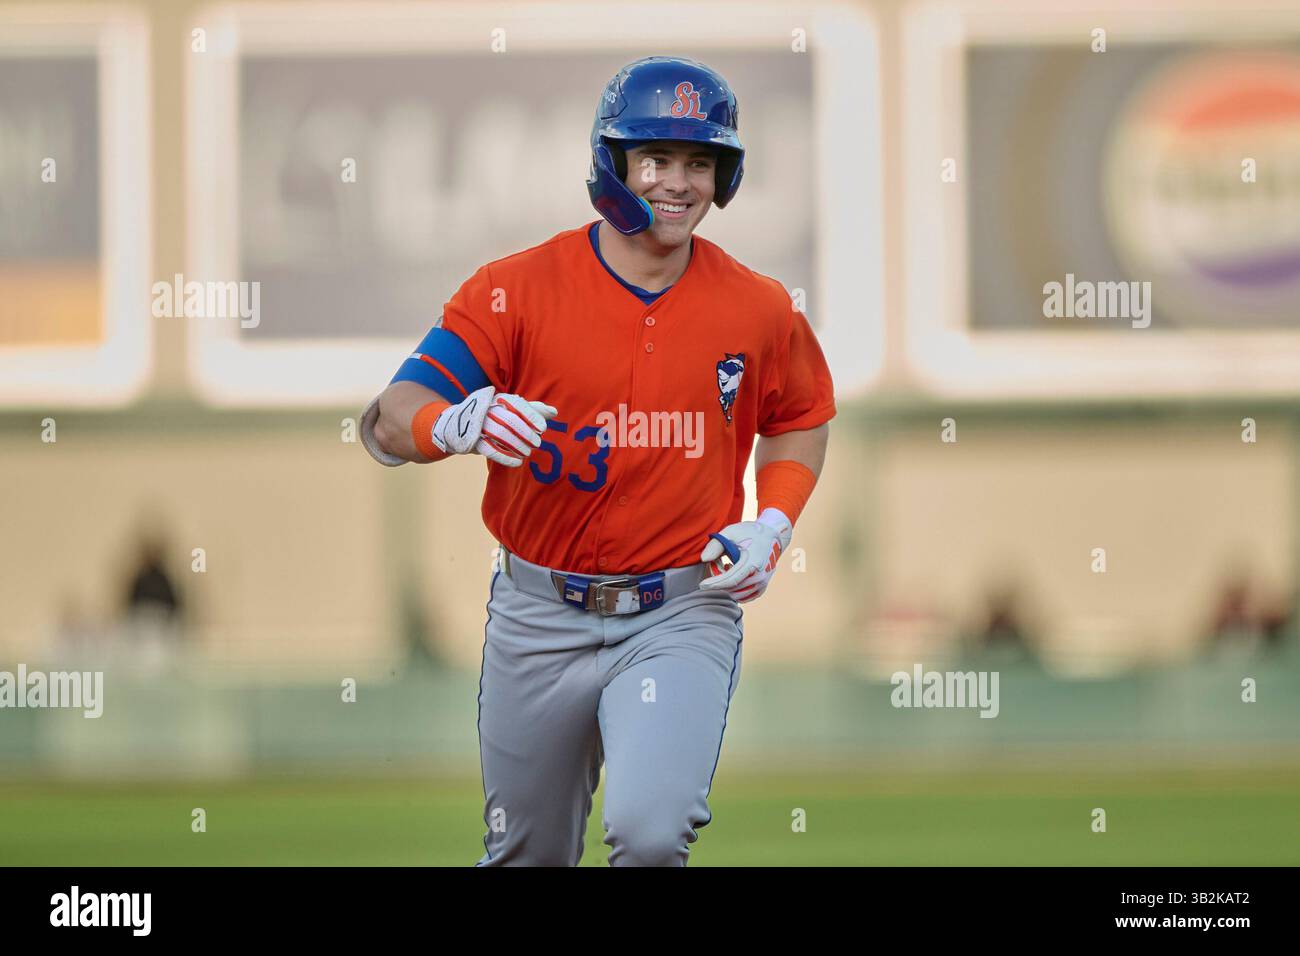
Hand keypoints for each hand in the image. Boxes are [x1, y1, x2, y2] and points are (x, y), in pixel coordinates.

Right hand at [430, 386, 557, 467]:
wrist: (457, 426)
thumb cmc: (492, 416)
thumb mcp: (510, 409)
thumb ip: (532, 409)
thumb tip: (554, 412)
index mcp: (497, 399)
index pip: (517, 405)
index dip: (531, 416)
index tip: (543, 428)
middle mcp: (487, 409)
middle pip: (509, 421)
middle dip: (526, 433)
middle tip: (537, 443)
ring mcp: (477, 424)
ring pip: (500, 435)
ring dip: (517, 446)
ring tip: (527, 453)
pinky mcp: (471, 440)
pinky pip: (490, 449)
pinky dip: (505, 457)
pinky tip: (517, 463)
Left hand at [697, 508, 792, 602]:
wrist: (771, 535)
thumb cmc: (748, 533)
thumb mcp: (731, 532)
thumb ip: (716, 545)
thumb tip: (704, 559)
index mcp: (753, 562)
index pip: (730, 580)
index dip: (715, 584)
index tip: (702, 585)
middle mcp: (761, 575)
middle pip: (733, 589)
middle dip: (719, 585)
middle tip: (713, 571)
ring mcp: (763, 582)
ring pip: (738, 595)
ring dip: (727, 587)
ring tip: (725, 569)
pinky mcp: (763, 587)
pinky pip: (745, 597)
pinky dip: (735, 591)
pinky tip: (733, 577)